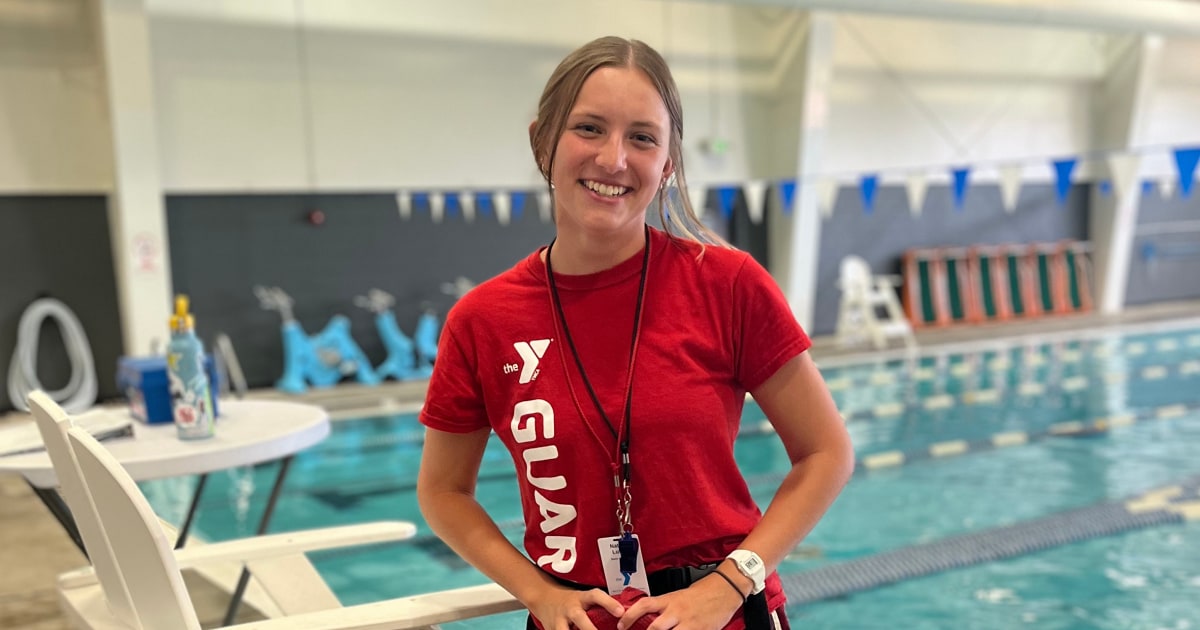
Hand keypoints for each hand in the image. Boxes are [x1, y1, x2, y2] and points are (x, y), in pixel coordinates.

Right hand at [528, 586, 624, 629]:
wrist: (544, 599)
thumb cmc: (571, 602)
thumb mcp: (584, 600)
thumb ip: (600, 607)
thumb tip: (624, 616)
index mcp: (581, 598)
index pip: (596, 596)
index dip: (608, 603)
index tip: (620, 612)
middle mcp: (570, 608)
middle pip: (580, 618)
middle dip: (590, 629)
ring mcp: (559, 620)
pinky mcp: (552, 629)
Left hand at [616, 573, 742, 629]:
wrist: (725, 590)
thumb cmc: (702, 593)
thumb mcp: (679, 596)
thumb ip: (664, 608)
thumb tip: (647, 619)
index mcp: (669, 600)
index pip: (643, 605)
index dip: (629, 616)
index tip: (620, 625)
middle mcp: (677, 611)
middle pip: (654, 627)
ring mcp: (689, 623)